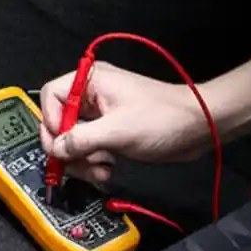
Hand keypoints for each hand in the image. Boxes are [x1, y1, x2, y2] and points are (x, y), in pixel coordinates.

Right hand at [38, 61, 210, 184]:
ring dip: (81, 160)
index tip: (61, 143)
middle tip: (77, 163)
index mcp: (91, 81)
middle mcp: (91, 95)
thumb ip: (80, 140)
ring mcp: (100, 115)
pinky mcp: (109, 132)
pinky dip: (92, 162)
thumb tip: (56, 150)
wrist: (199, 128)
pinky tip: (106, 169)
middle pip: (58, 122)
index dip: (50, 121)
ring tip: (100, 169)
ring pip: (71, 140)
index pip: (51, 96)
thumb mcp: (117, 130)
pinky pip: (87, 148)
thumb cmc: (164, 118)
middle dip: (67, 148)